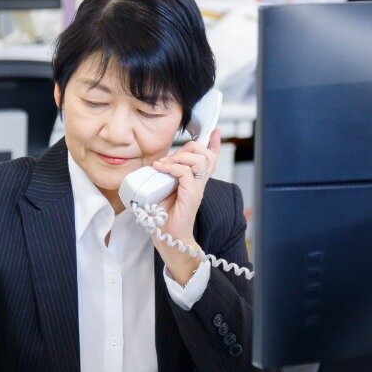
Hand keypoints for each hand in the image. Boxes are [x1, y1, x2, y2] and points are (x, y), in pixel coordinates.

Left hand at [151, 129, 220, 283]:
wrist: (169, 239)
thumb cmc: (164, 219)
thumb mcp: (163, 191)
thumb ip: (164, 178)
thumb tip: (155, 164)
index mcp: (195, 182)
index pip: (210, 160)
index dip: (213, 145)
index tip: (215, 132)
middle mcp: (199, 184)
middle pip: (205, 155)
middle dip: (188, 148)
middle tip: (170, 158)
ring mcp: (197, 190)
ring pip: (199, 161)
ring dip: (179, 157)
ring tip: (164, 165)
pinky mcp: (191, 197)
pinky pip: (186, 174)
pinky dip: (173, 168)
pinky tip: (161, 169)